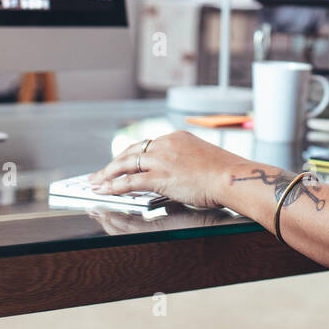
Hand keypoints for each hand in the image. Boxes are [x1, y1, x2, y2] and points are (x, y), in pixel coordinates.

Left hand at [89, 130, 241, 208]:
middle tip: (100, 173)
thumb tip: (177, 175)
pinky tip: (106, 191)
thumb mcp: (203, 159)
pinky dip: (115, 186)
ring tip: (96, 182)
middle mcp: (166, 144)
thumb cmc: (225, 172)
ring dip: (107, 174)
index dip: (131, 156)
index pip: (147, 146)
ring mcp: (162, 159)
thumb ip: (186, 163)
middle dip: (113, 163)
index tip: (122, 162)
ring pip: (126, 164)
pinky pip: (130, 181)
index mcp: (177, 137)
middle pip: (131, 151)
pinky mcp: (160, 176)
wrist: (232, 177)